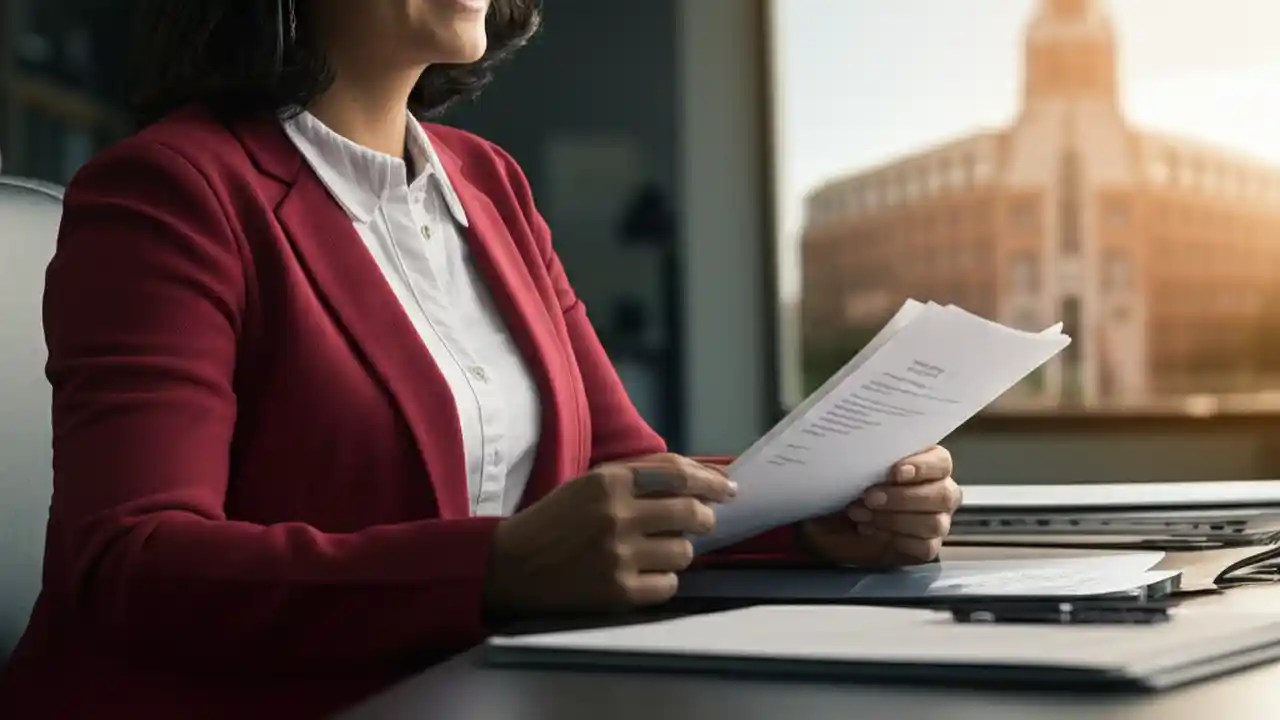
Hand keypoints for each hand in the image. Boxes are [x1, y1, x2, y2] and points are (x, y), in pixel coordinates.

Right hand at [484, 454, 735, 614]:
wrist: (510, 566)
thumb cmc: (555, 521)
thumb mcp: (590, 483)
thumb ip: (638, 476)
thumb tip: (699, 479)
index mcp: (608, 481)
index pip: (678, 474)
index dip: (711, 481)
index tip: (729, 489)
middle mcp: (616, 514)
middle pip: (691, 513)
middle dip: (705, 518)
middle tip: (702, 522)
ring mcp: (618, 555)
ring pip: (684, 552)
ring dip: (680, 552)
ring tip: (658, 551)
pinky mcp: (617, 591)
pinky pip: (668, 585)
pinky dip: (664, 580)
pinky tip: (645, 575)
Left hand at [800, 445, 960, 566]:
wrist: (832, 522)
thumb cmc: (850, 487)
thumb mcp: (855, 469)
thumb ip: (871, 460)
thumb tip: (868, 454)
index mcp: (930, 464)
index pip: (941, 461)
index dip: (923, 466)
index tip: (895, 472)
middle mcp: (942, 491)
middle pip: (943, 495)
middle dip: (903, 497)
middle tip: (870, 498)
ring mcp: (939, 521)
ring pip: (934, 523)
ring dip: (894, 519)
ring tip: (861, 514)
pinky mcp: (928, 546)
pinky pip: (924, 546)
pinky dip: (895, 539)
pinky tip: (871, 530)